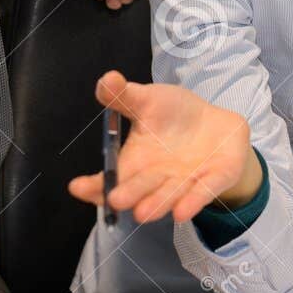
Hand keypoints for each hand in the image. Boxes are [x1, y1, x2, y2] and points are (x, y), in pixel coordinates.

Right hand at [68, 71, 258, 223]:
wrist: (216, 124)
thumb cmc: (173, 116)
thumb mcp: (148, 101)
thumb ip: (125, 96)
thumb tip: (107, 79)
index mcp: (135, 163)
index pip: (110, 179)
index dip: (94, 185)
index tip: (76, 186)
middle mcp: (157, 180)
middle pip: (139, 191)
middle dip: (129, 194)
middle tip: (116, 199)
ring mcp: (185, 184)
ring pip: (169, 196)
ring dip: (158, 204)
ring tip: (144, 213)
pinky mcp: (214, 181)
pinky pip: (203, 192)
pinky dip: (193, 201)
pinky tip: (182, 211)